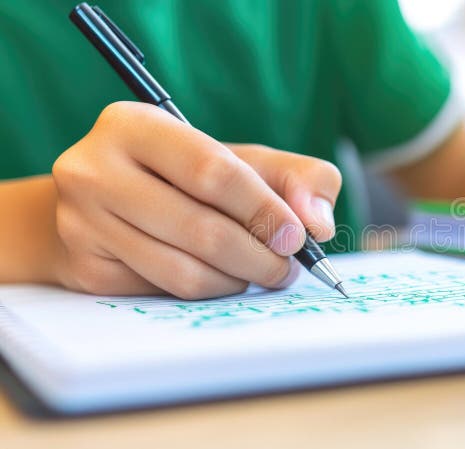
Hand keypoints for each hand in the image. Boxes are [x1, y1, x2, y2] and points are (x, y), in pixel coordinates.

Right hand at [51, 102, 341, 298]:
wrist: (105, 203)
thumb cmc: (186, 178)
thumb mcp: (243, 161)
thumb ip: (298, 178)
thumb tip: (318, 224)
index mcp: (134, 125)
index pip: (212, 172)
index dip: (263, 209)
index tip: (296, 237)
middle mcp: (94, 170)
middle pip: (201, 229)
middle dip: (259, 257)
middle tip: (286, 268)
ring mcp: (82, 222)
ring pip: (184, 272)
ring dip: (237, 279)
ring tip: (258, 271)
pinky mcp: (86, 269)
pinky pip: (164, 293)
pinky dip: (206, 290)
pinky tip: (217, 275)